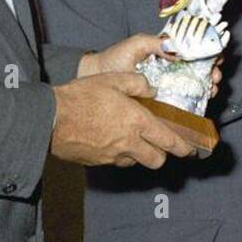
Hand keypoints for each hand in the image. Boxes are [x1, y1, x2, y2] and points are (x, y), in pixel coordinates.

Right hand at [50, 70, 195, 168]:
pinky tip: (114, 141)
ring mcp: (112, 156)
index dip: (183, 147)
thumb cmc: (82, 96)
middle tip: (163, 145)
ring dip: (141, 154)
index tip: (190, 149)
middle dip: (164, 155)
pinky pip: (117, 161)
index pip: (169, 141)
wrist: (51, 119)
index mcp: (137, 122)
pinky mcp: (98, 162)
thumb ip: (138, 83)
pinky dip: (122, 154)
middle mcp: (129, 143)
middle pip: (157, 160)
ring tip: (136, 140)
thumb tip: (151, 89)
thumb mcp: (114, 79)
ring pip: (137, 162)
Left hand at [80, 34, 222, 98]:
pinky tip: (204, 101)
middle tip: (215, 75)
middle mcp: (172, 69)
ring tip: (213, 87)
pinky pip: (185, 103)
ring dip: (210, 85)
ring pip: (197, 86)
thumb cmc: (116, 59)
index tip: (216, 56)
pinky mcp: (164, 104)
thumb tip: (179, 48)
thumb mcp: (138, 44)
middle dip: (214, 70)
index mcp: (168, 53)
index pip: (195, 50)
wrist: (99, 80)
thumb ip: (157, 42)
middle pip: (201, 69)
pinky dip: (199, 101)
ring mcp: (169, 87)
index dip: (209, 51)